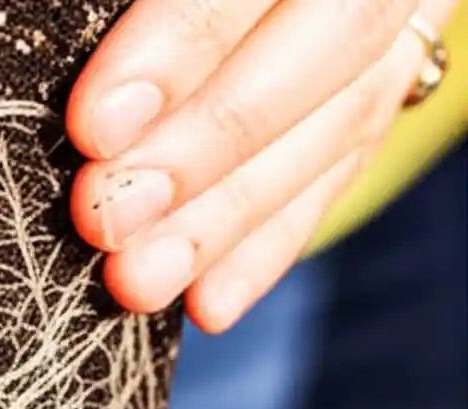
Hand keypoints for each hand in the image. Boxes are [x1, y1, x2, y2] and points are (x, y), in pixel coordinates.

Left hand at [68, 0, 456, 331]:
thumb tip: (89, 102)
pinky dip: (271, 241)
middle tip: (106, 219)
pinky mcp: (384, 85)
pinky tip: (211, 301)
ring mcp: (398, 24)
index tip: (93, 125)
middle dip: (204, 149)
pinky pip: (341, 169)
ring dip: (228, 219)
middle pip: (318, 52)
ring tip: (138, 282)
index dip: (180, 47)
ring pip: (334, 127)